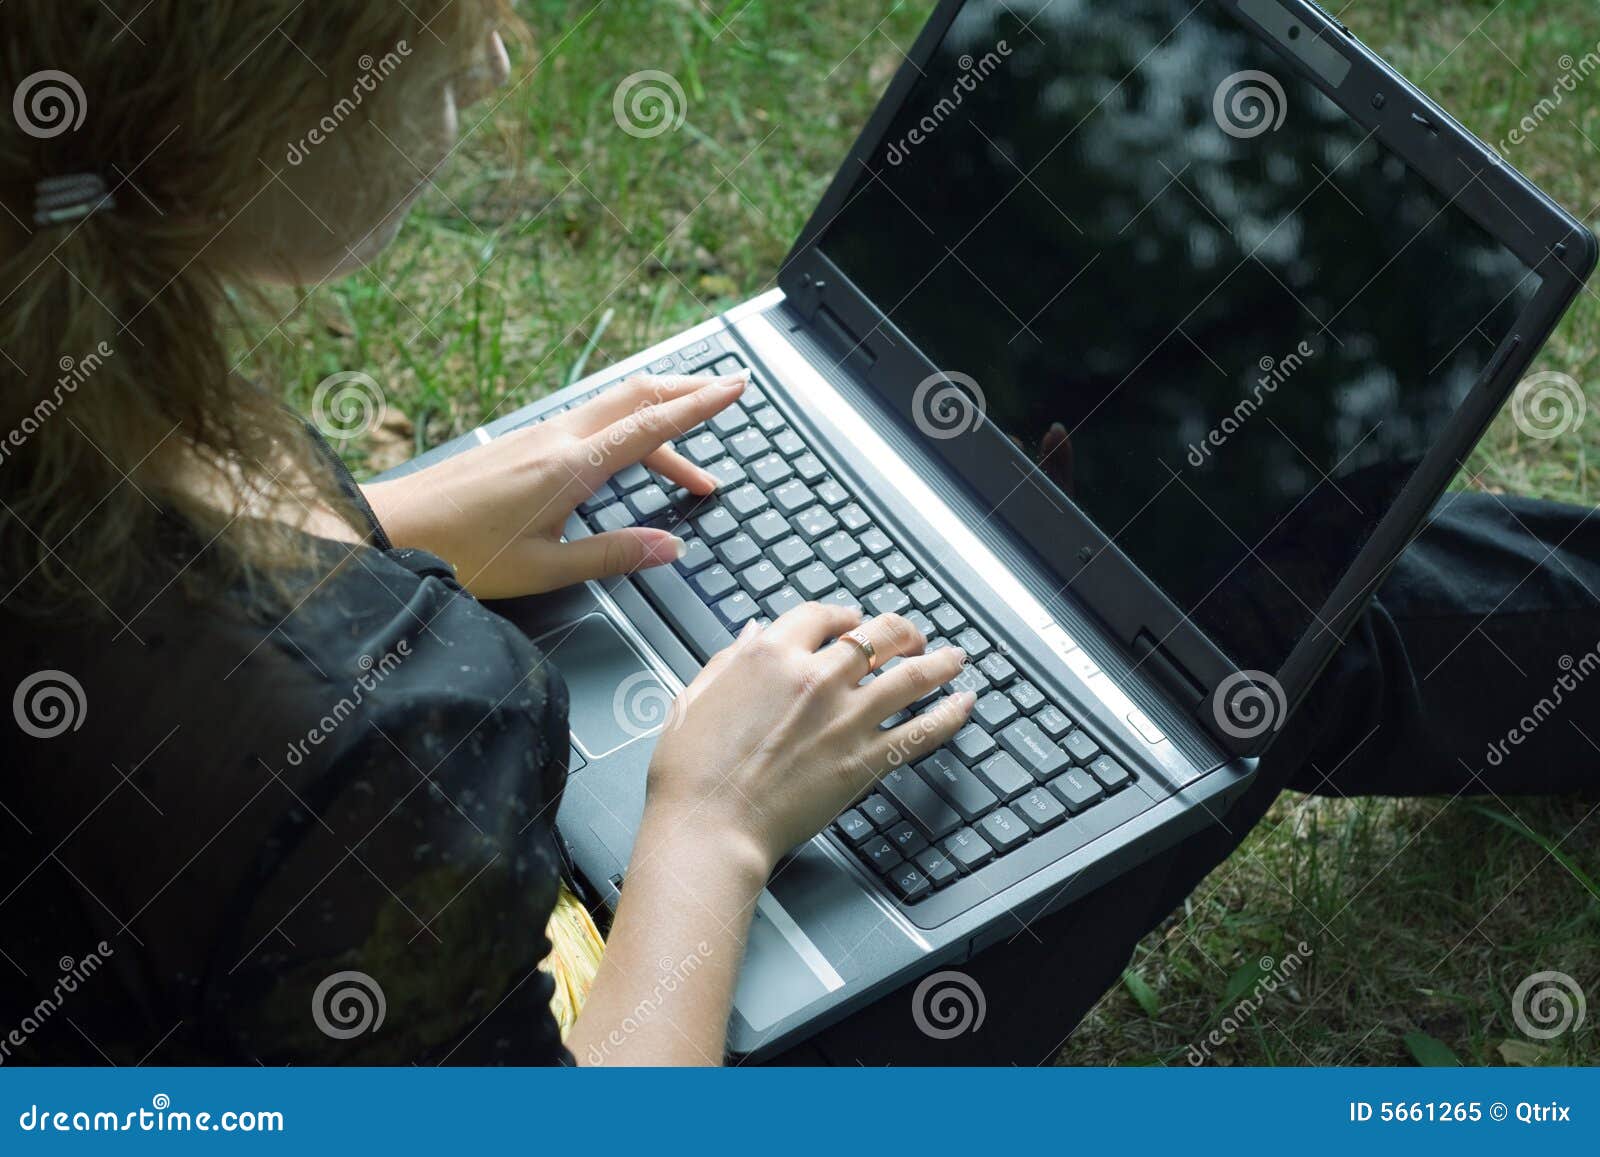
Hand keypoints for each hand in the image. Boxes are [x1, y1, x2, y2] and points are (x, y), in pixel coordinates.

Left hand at [362, 373, 746, 598]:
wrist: (390, 528)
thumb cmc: (461, 551)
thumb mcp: (546, 568)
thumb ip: (613, 555)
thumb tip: (670, 548)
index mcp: (572, 467)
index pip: (652, 426)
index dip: (700, 406)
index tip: (736, 388)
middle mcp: (558, 438)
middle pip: (637, 397)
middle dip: (687, 393)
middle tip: (726, 394)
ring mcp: (537, 434)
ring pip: (613, 409)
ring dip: (657, 418)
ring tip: (687, 454)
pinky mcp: (521, 441)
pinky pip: (589, 422)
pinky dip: (625, 429)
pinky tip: (626, 454)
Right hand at [643, 604, 977, 872]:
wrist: (709, 826)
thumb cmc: (692, 771)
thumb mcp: (696, 695)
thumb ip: (731, 658)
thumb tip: (755, 631)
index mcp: (770, 655)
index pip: (821, 615)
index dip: (844, 614)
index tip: (853, 620)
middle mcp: (815, 677)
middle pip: (878, 634)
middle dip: (901, 629)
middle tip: (912, 636)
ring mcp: (846, 718)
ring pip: (911, 675)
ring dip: (939, 660)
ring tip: (954, 658)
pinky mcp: (865, 760)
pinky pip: (921, 730)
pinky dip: (949, 715)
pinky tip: (964, 704)